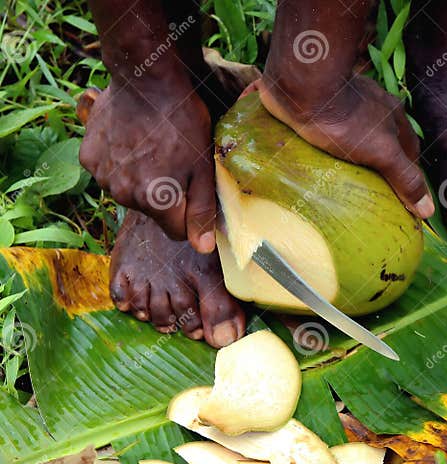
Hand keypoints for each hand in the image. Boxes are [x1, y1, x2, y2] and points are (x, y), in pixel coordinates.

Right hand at [78, 83, 216, 252]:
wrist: (146, 80)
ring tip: (153, 147)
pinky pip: (109, 172)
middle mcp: (124, 195)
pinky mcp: (88, 157)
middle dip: (165, 195)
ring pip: (129, 192)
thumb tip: (202, 247)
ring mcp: (103, 177)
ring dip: (141, 178)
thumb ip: (202, 211)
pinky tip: (131, 140)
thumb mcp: (204, 167)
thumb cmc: (182, 122)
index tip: (194, 192)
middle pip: (152, 212)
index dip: (189, 215)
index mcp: (156, 201)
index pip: (176, 233)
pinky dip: (120, 162)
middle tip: (175, 162)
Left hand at [256, 75, 434, 218]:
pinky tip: (322, 153)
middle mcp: (375, 104)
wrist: (303, 89)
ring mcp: (346, 99)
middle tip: (377, 185)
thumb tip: (429, 210)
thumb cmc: (345, 121)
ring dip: (357, 147)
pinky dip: (331, 139)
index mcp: (394, 114)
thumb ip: (406, 179)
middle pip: (386, 137)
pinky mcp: (319, 101)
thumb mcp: (383, 153)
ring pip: (359, 129)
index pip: (410, 149)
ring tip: (349, 172)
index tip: (405, 194)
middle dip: (385, 158)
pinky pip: (330, 124)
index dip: (409, 171)